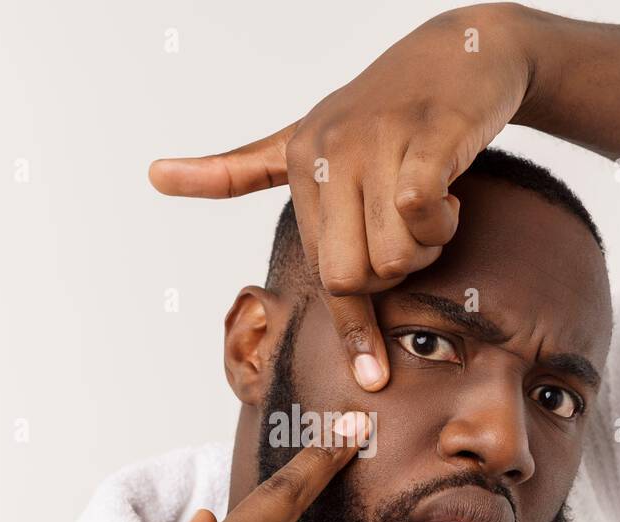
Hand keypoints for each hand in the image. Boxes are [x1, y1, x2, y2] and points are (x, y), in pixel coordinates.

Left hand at [148, 3, 542, 391]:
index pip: (322, 274)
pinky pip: (418, 208)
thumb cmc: (387, 106)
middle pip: (351, 275)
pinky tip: (452, 196)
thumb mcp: (304, 134)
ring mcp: (376, 138)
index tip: (371, 373)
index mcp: (299, 161)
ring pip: (394, 252)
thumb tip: (154, 175)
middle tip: (414, 239)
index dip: (354, 328)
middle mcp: (329, 149)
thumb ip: (239, 168)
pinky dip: (440, 219)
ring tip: (436, 207)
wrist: (466, 50)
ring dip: (428, 245)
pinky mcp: (427, 132)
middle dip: (392, 278)